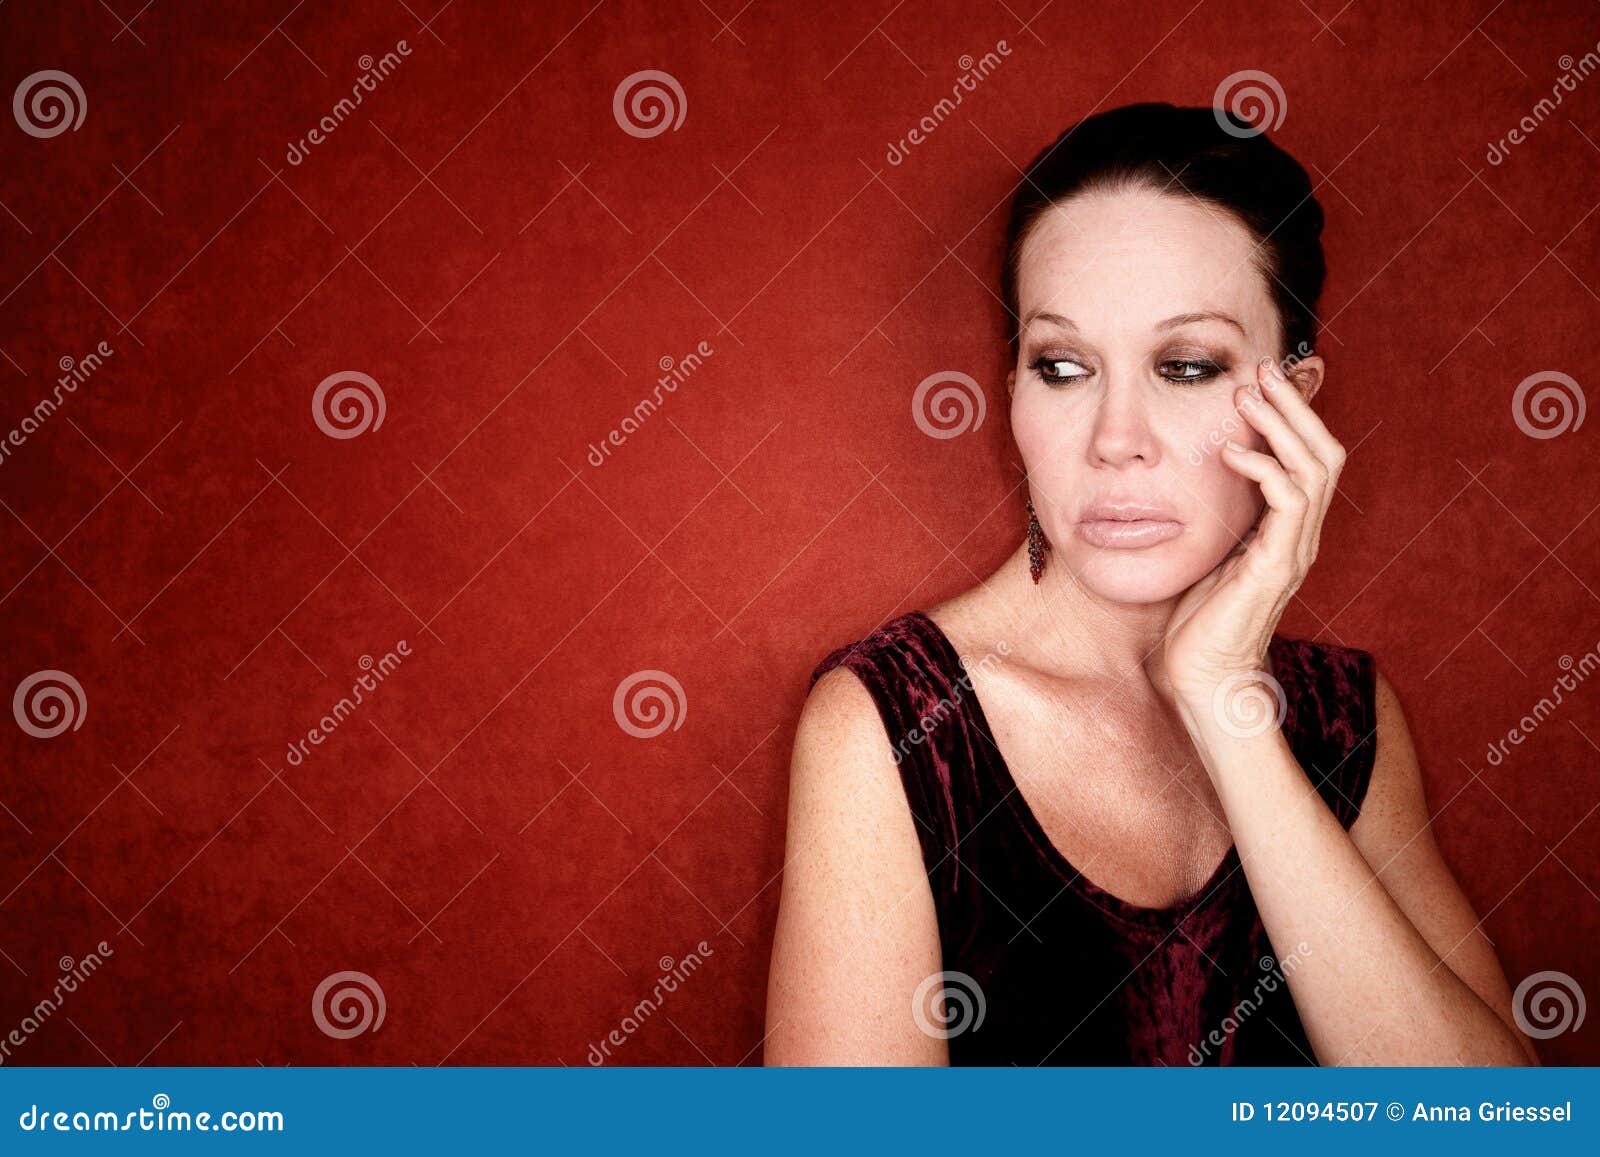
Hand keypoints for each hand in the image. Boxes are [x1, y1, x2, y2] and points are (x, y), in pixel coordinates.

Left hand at [1162, 355, 1345, 711]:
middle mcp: (1301, 537)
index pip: (1310, 459)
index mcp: (1287, 532)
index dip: (1294, 417)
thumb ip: (1218, 520)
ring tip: (1249, 395)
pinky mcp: (1276, 565)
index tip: (1261, 382)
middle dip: (1297, 406)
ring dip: (1282, 425)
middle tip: (1264, 369)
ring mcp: (1294, 551)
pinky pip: (1288, 501)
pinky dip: (1265, 467)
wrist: (1204, 679)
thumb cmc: (1197, 624)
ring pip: (1314, 469)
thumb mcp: (1208, 555)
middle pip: (1325, 454)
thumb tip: (1196, 480)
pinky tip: (1231, 451)